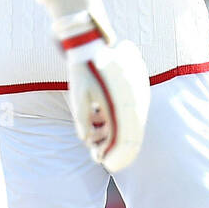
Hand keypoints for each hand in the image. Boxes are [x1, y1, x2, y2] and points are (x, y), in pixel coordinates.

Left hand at [61, 26, 149, 172]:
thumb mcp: (78, 98)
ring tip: (93, 136)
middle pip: (123, 132)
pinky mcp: (126, 91)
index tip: (102, 161)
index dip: (112, 152)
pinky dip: (109, 118)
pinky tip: (96, 120)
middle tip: (96, 152)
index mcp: (117, 106)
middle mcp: (128, 103)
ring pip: (122, 122)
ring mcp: (129, 96)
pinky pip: (120, 111)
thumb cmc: (83, 73)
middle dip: (109, 143)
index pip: (120, 138)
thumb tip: (86, 139)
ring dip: (108, 131)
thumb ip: (82, 121)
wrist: (89, 46)